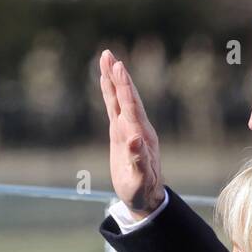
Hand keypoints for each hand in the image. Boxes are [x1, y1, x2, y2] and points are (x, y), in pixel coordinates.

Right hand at [98, 49, 164, 217]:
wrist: (145, 196)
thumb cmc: (142, 190)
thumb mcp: (141, 179)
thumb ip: (139, 159)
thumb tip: (135, 139)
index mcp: (141, 135)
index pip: (132, 106)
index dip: (125, 87)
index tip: (119, 68)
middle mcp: (136, 127)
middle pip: (126, 96)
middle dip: (118, 75)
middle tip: (109, 55)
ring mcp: (129, 128)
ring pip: (120, 98)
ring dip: (113, 78)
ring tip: (106, 58)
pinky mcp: (121, 132)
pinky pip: (114, 107)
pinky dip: (109, 92)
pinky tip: (105, 80)